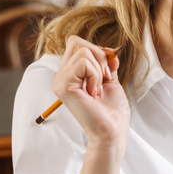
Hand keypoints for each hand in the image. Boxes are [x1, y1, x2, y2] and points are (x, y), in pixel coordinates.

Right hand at [52, 36, 129, 150]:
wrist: (112, 131)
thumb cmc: (112, 112)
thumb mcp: (110, 81)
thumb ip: (107, 65)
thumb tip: (110, 51)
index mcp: (70, 75)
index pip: (77, 44)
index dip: (97, 51)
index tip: (108, 71)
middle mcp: (61, 76)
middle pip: (77, 42)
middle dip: (99, 56)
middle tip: (104, 80)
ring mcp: (60, 81)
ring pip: (83, 50)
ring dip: (99, 69)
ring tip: (98, 89)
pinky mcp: (64, 85)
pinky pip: (83, 62)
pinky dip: (95, 75)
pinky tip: (94, 92)